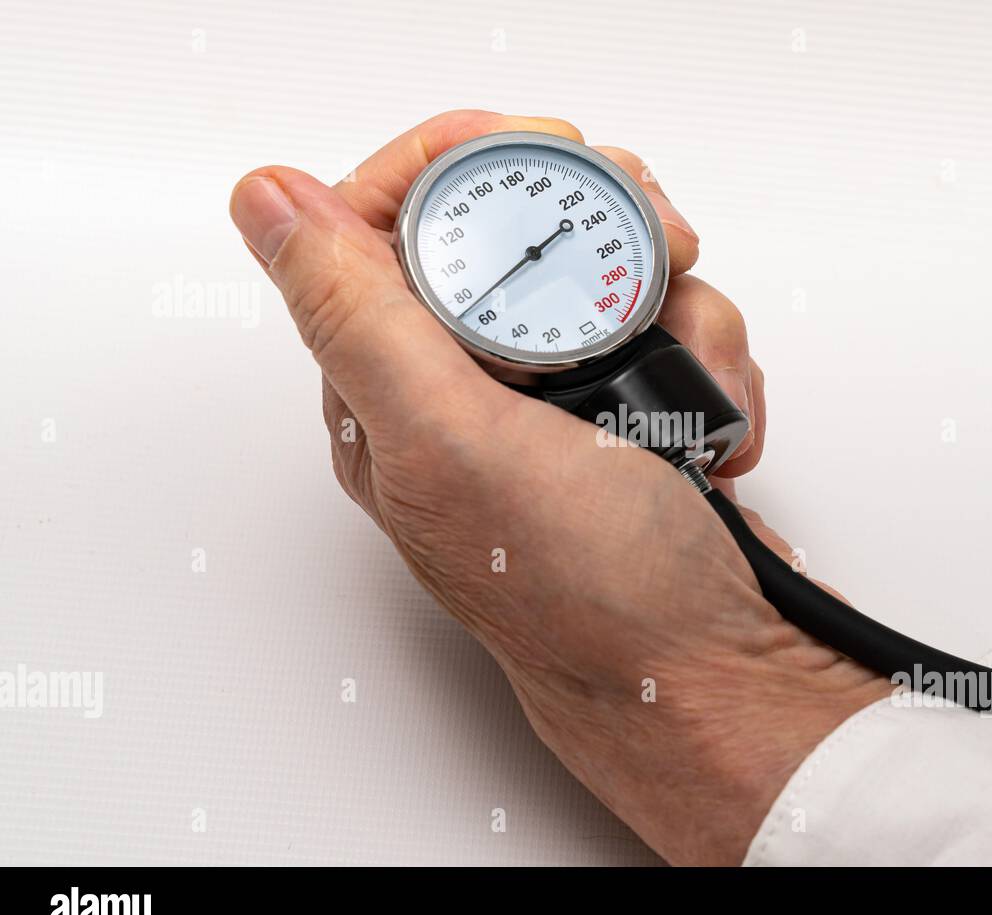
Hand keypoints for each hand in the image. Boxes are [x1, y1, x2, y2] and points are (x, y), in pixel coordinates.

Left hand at [230, 110, 891, 863]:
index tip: (544, 155)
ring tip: (693, 377)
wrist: (713, 670)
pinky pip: (669, 329)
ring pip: (603, 272)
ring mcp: (553, 406)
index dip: (457, 165)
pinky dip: (709, 356)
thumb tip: (266, 202)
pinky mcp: (630, 417)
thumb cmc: (590, 592)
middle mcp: (464, 396)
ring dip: (676, 306)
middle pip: (508, 232)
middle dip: (598, 224)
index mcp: (390, 394)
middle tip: (656, 251)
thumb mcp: (457, 443)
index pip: (384, 223)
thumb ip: (357, 317)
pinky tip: (710, 420)